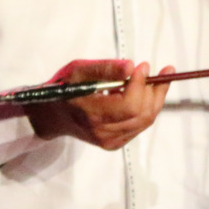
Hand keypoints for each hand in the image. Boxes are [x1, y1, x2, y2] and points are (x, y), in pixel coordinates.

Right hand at [25, 59, 171, 149]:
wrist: (52, 115)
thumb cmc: (64, 88)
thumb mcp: (78, 70)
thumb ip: (104, 68)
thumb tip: (132, 66)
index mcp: (91, 114)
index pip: (128, 105)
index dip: (140, 85)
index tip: (143, 65)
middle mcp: (102, 133)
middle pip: (142, 114)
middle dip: (154, 90)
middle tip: (156, 70)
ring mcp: (109, 141)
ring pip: (145, 120)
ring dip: (154, 98)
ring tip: (154, 79)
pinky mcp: (114, 143)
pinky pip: (140, 125)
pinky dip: (145, 107)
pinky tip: (140, 93)